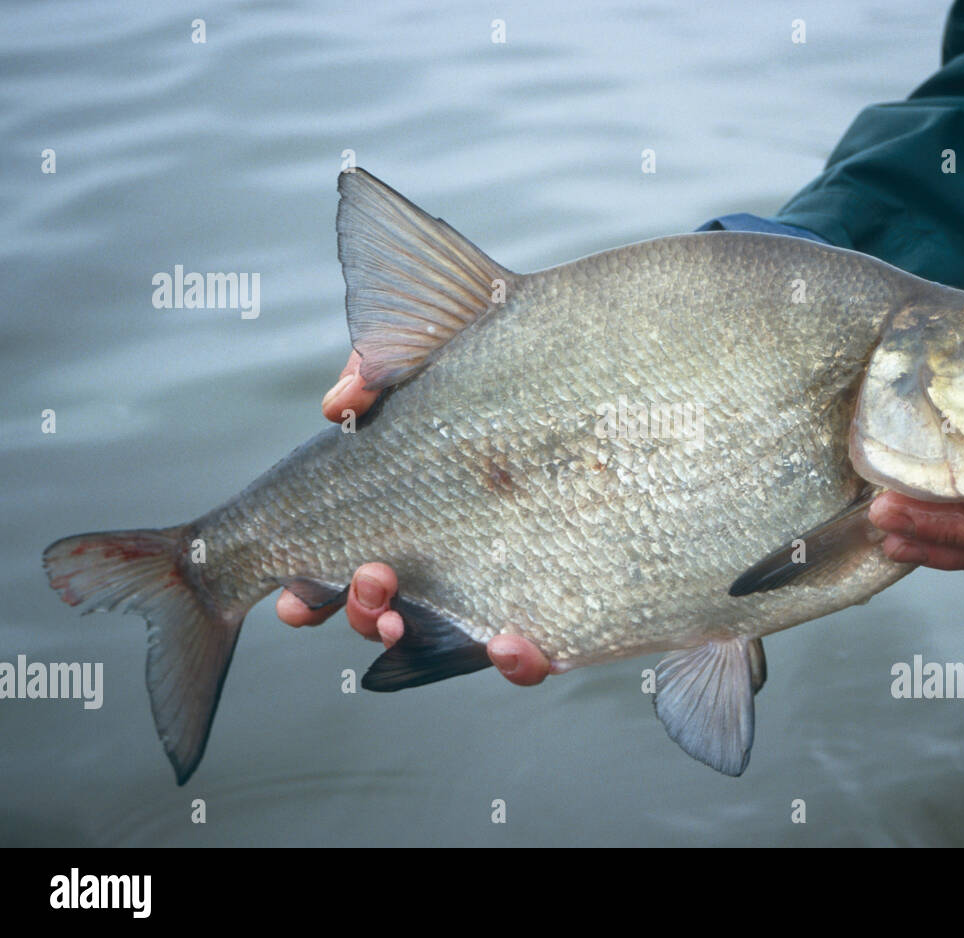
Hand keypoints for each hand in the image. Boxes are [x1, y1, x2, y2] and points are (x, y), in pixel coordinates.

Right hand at [275, 352, 551, 684]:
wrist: (602, 364)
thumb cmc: (510, 358)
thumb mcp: (437, 342)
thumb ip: (382, 367)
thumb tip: (341, 404)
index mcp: (402, 511)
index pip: (340, 566)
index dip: (307, 595)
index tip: (294, 600)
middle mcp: (441, 555)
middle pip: (381, 613)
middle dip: (361, 610)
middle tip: (371, 578)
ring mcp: (497, 581)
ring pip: (439, 642)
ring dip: (407, 638)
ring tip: (400, 620)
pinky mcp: (557, 601)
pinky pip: (530, 656)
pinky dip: (515, 662)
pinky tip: (514, 643)